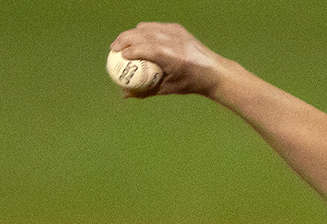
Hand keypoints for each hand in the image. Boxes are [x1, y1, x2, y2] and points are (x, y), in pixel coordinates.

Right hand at [109, 22, 229, 97]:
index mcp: (172, 58)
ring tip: (122, 43)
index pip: (145, 49)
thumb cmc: (189, 84)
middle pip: (141, 35)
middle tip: (114, 49)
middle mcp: (173, 42)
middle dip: (124, 39)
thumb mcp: (166, 90)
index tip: (118, 57)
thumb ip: (144, 91)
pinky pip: (154, 27)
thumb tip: (123, 95)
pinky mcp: (177, 27)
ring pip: (146, 28)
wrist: (212, 71)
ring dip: (132, 34)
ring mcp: (176, 32)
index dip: (129, 50)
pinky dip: (143, 31)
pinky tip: (136, 39)